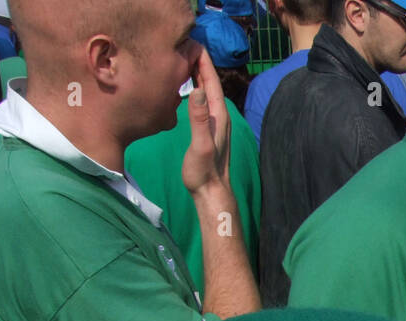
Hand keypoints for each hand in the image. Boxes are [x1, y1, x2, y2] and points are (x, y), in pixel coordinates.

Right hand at [182, 48, 231, 196]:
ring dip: (198, 75)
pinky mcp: (209, 130)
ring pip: (207, 92)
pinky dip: (196, 90)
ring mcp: (215, 124)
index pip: (211, 82)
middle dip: (200, 64)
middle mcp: (219, 117)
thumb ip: (198, 118)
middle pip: (210, 83)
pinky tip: (190, 88)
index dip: (203, 62)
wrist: (212, 193)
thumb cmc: (204, 172)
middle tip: (186, 45)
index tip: (193, 43)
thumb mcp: (200, 145)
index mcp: (217, 116)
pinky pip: (203, 103)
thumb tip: (197, 90)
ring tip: (187, 60)